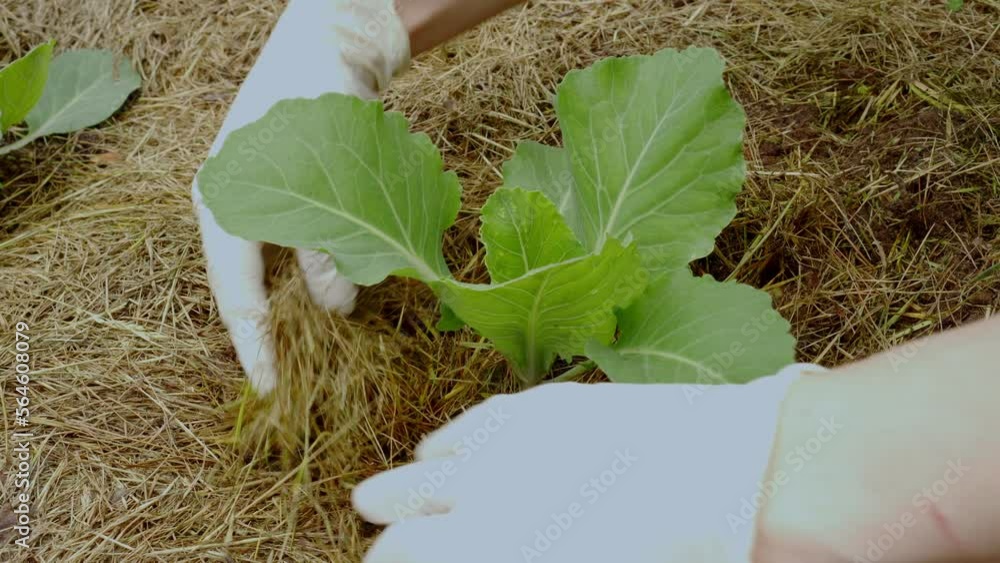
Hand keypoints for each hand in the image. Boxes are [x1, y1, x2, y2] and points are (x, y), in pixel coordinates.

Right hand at [191, 0, 408, 393]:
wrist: (335, 37)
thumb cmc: (321, 90)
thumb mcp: (323, 171)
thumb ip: (327, 240)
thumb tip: (338, 310)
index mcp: (223, 202)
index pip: (235, 293)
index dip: (255, 346)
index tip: (269, 389)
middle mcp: (232, 207)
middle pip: (246, 291)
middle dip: (271, 338)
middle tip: (293, 387)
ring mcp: (258, 202)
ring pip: (271, 275)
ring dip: (294, 312)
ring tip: (315, 357)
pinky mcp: (287, 199)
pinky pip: (291, 252)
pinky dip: (310, 280)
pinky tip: (333, 302)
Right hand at [352, 364, 821, 561]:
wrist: (740, 479)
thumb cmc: (674, 556)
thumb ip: (516, 556)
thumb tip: (493, 548)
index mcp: (491, 547)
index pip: (406, 556)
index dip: (387, 561)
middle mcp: (486, 494)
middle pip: (406, 513)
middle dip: (387, 528)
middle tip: (372, 533)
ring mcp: (513, 444)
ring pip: (431, 465)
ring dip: (405, 485)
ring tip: (384, 495)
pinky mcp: (547, 407)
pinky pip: (476, 424)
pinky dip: (450, 440)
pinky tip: (440, 447)